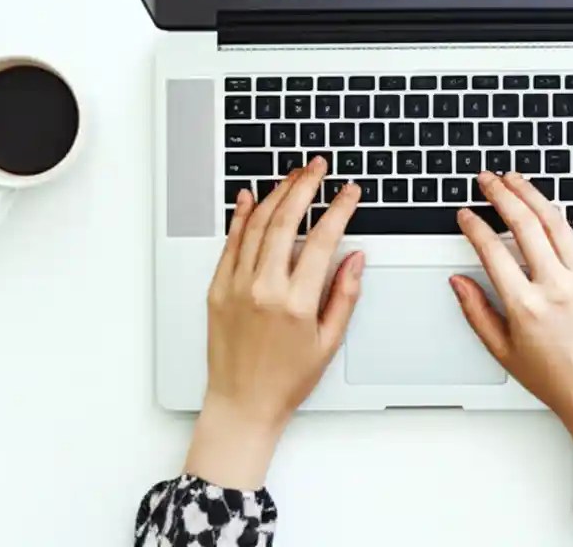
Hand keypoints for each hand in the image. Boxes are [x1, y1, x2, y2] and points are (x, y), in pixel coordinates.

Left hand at [184, 158, 363, 489]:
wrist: (242, 405)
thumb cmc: (287, 380)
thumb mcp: (329, 342)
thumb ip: (344, 296)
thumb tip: (355, 258)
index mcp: (296, 303)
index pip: (322, 240)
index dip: (338, 209)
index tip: (349, 193)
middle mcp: (263, 290)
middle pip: (285, 222)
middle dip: (305, 187)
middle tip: (317, 167)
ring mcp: (235, 287)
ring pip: (256, 226)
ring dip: (276, 194)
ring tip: (292, 175)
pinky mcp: (217, 290)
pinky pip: (229, 243)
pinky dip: (240, 216)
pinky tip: (251, 197)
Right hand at [452, 172, 572, 482]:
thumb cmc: (554, 379)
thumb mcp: (503, 352)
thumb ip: (477, 312)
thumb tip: (457, 281)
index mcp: (525, 306)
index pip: (492, 251)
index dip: (474, 226)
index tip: (466, 214)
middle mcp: (556, 287)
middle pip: (523, 225)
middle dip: (500, 195)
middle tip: (488, 180)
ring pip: (557, 224)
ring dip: (534, 194)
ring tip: (518, 179)